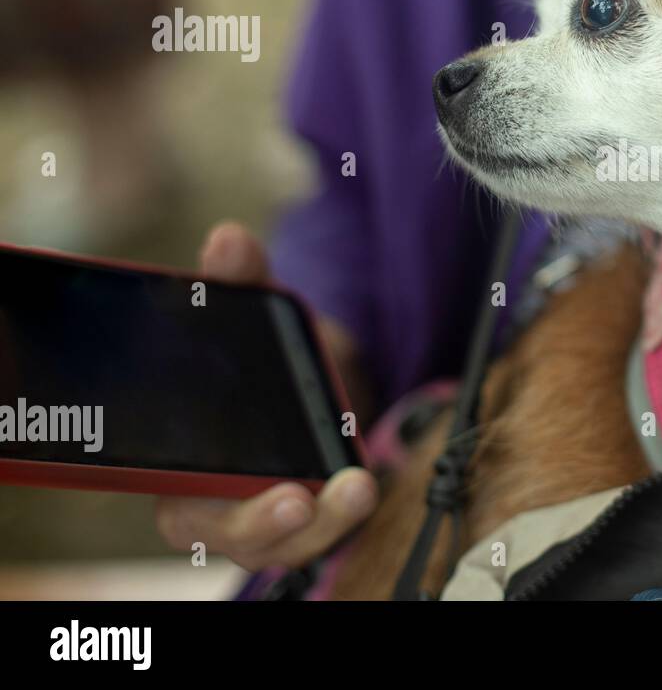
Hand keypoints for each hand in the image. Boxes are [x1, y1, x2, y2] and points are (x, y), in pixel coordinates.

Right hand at [154, 221, 377, 570]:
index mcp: (177, 460)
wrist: (311, 372)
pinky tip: (368, 487)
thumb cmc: (265, 355)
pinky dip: (341, 518)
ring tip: (357, 491)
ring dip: (320, 526)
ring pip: (281, 543)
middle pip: (228, 533)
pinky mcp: (310, 516)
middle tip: (298, 503)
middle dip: (264, 526)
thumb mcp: (257, 317)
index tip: (253, 490)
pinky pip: (320, 534)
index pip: (173, 498)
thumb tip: (229, 238)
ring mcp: (265, 513)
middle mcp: (216, 498)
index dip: (198, 503)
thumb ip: (241, 282)